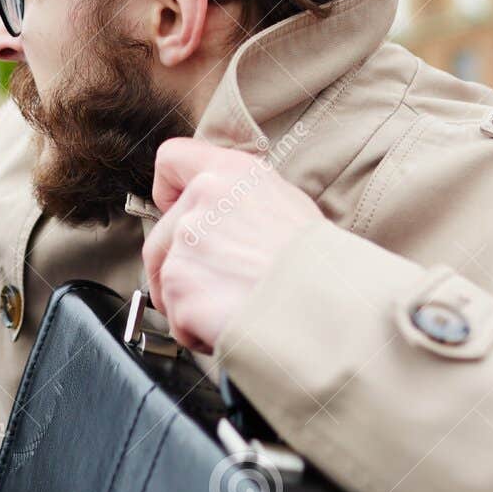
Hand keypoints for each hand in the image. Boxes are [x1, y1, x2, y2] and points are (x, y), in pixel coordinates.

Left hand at [141, 137, 323, 353]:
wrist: (331, 305)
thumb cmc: (320, 263)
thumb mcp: (286, 205)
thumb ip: (238, 200)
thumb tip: (215, 217)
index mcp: (231, 172)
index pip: (170, 160)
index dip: (168, 192)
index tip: (176, 213)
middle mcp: (202, 198)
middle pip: (160, 237)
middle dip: (182, 269)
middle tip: (222, 289)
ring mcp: (186, 241)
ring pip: (166, 282)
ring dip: (192, 303)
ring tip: (236, 309)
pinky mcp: (179, 284)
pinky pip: (176, 317)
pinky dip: (196, 331)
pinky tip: (232, 325)